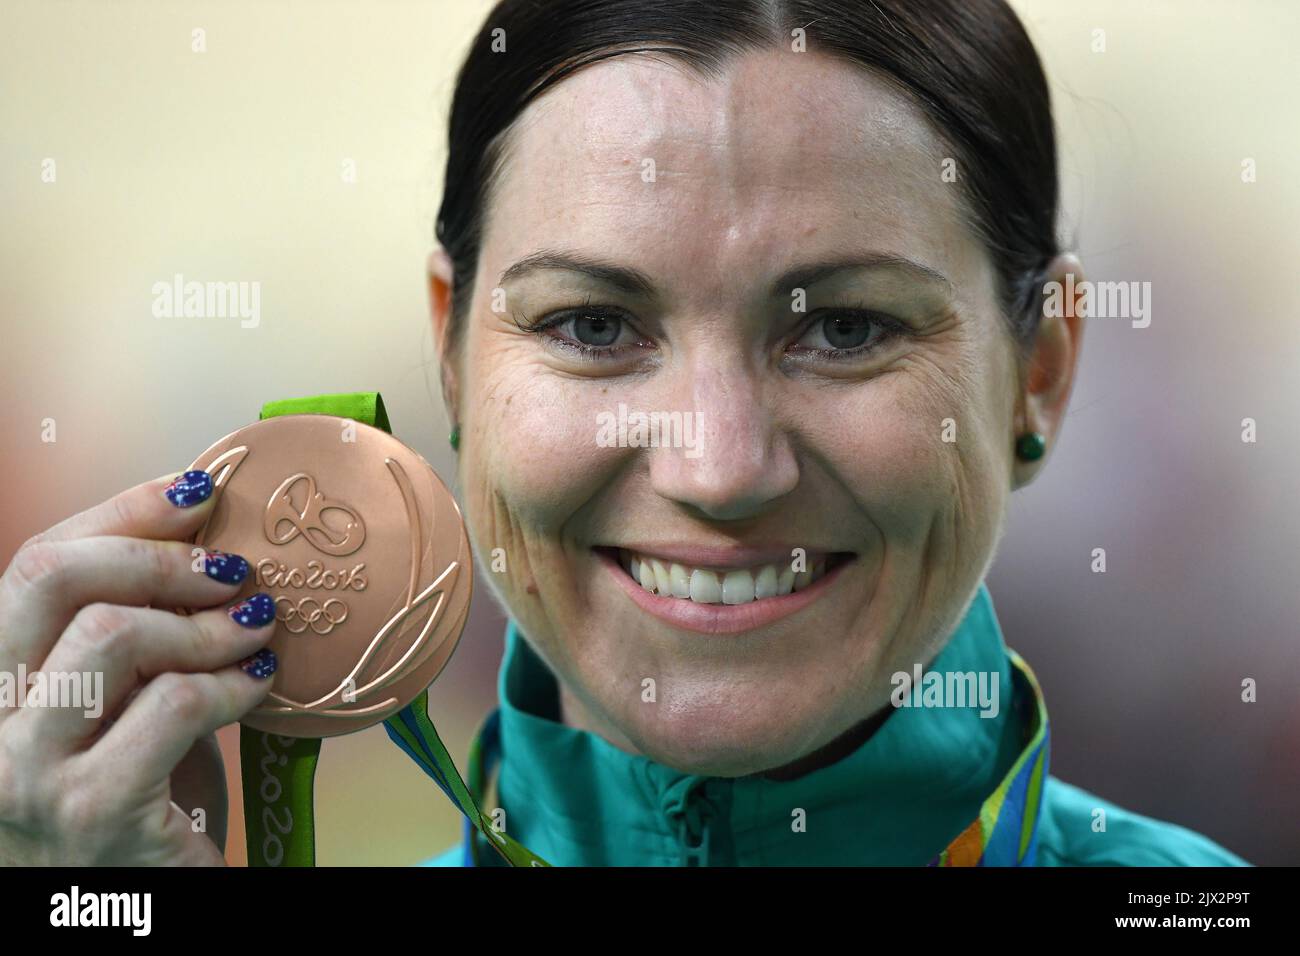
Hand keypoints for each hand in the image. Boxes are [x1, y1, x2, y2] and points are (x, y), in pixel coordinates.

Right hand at [0, 470, 277, 864]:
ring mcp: (25, 772)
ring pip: (114, 635)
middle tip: (234, 572)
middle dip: (160, 556)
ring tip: (257, 630)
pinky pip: (176, 704)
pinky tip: (258, 686)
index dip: (122, 513)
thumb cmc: (135, 799)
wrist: (138, 908)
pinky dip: (234, 684)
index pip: (32, 562)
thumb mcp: (115, 705)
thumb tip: (204, 532)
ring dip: (208, 624)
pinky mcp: (91, 810)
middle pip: (53, 578)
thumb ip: (132, 633)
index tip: (198, 493)